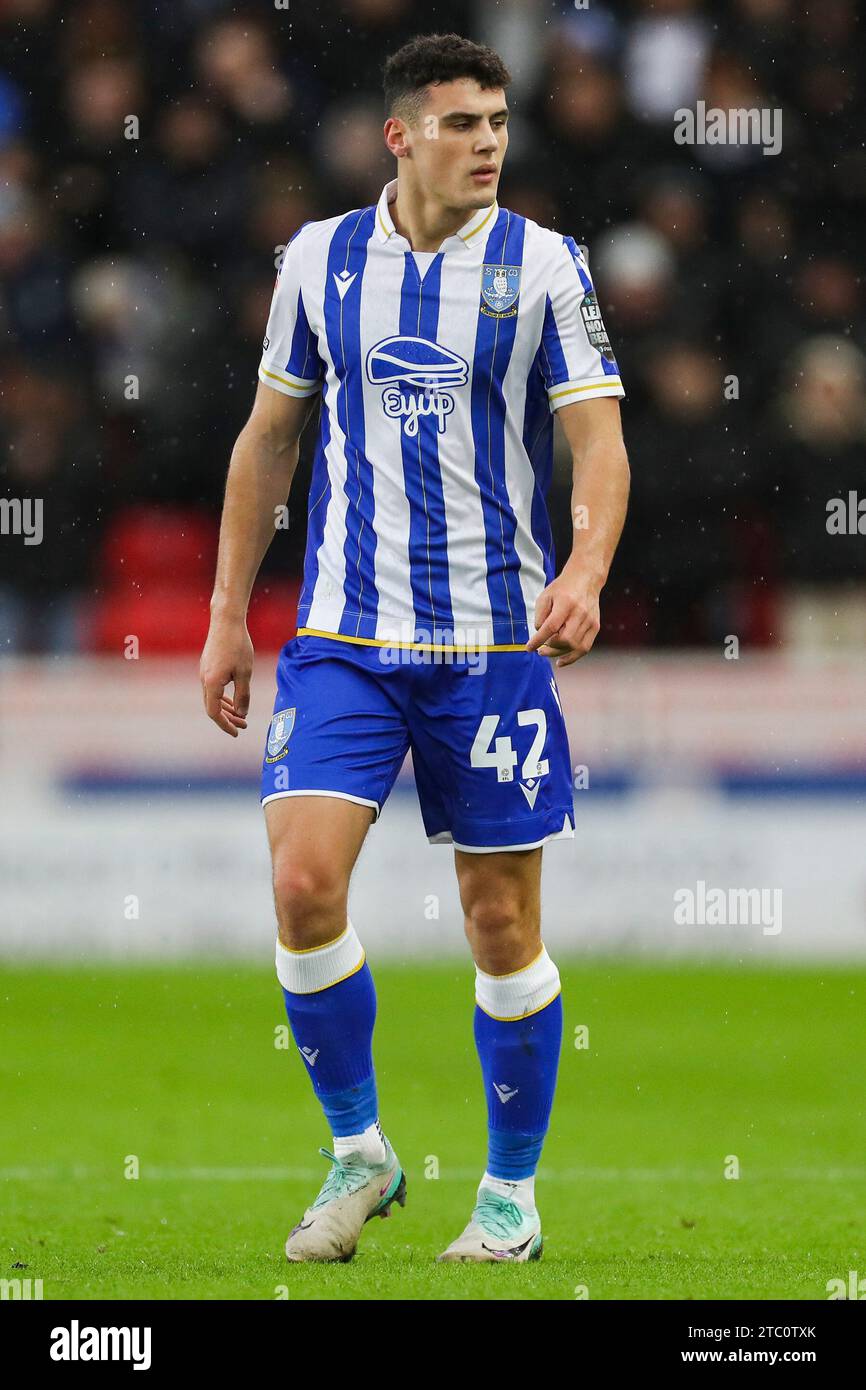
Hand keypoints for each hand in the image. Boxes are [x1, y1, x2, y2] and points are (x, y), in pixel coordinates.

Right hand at [200, 615, 253, 735]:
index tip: (237, 732)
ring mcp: (204, 672)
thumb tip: (242, 714)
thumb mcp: (245, 673)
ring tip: (241, 715)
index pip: (214, 713)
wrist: (226, 621)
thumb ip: (243, 695)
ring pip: (213, 697)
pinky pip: (213, 688)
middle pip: (212, 707)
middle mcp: (204, 679)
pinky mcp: (207, 666)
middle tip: (244, 726)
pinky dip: (223, 697)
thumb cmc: (238, 645)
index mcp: (212, 683)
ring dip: (226, 708)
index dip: (225, 725)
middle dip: (228, 718)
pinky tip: (233, 700)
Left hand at [525, 568, 600, 667]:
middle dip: (550, 647)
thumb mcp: (545, 596)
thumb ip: (540, 616)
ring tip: (546, 652)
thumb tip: (539, 635)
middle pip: (564, 639)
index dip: (538, 639)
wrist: (585, 579)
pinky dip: (572, 657)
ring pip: (574, 646)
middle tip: (540, 649)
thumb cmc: (562, 589)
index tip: (529, 647)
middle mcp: (580, 613)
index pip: (551, 626)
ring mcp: (590, 621)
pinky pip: (584, 648)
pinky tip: (560, 661)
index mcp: (566, 603)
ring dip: (558, 653)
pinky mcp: (595, 627)